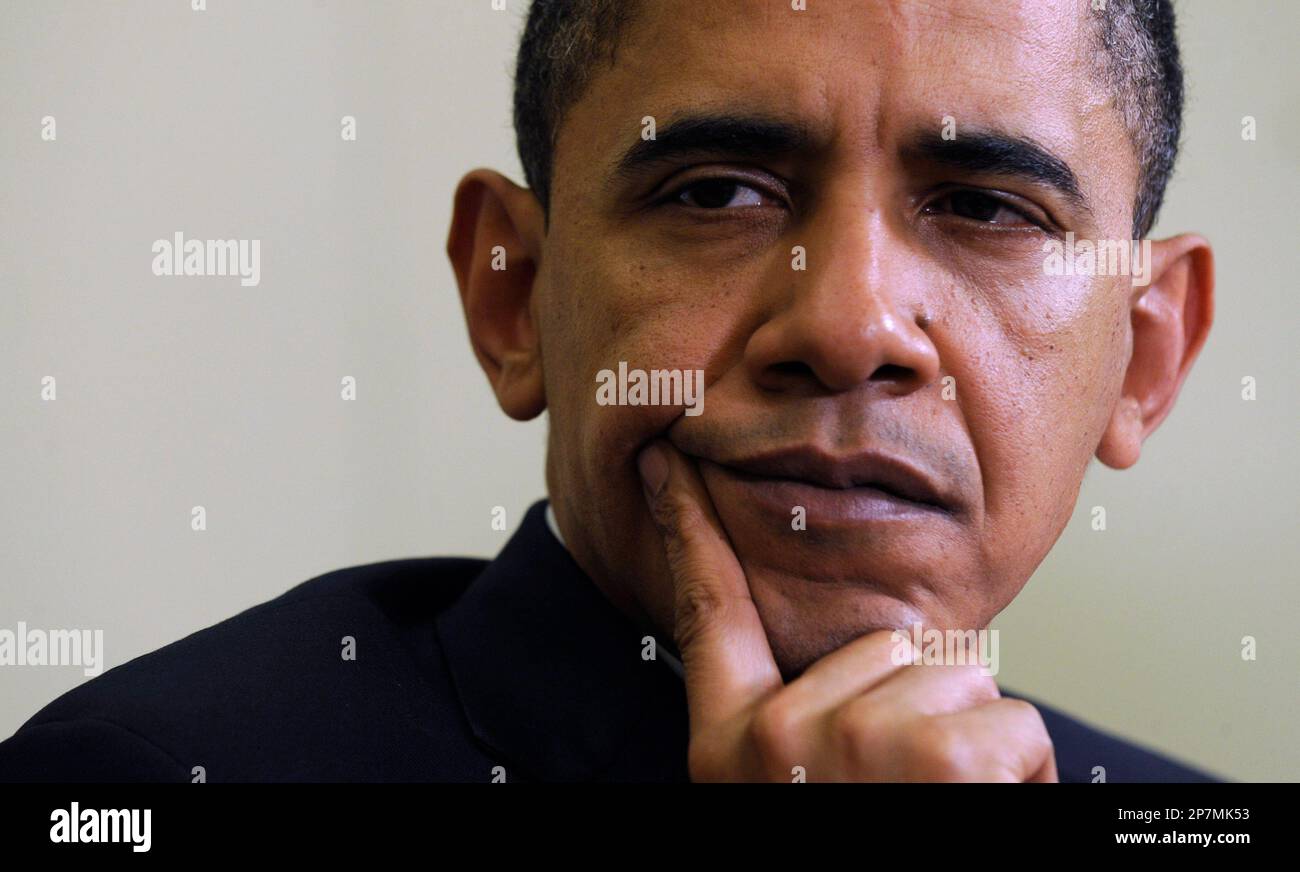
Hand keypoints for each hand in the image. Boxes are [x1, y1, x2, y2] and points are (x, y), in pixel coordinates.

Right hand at [636, 439, 1057, 782]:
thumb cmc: (850, 848)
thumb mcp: (799, 794)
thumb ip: (804, 722)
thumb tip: (867, 656)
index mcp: (731, 748)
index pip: (705, 612)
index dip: (685, 530)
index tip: (667, 462)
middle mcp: (772, 740)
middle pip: (890, 646)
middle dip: (926, 716)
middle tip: (905, 801)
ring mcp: (847, 747)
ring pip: (960, 685)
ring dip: (973, 755)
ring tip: (937, 816)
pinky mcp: (933, 760)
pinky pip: (1012, 723)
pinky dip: (1019, 779)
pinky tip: (974, 819)